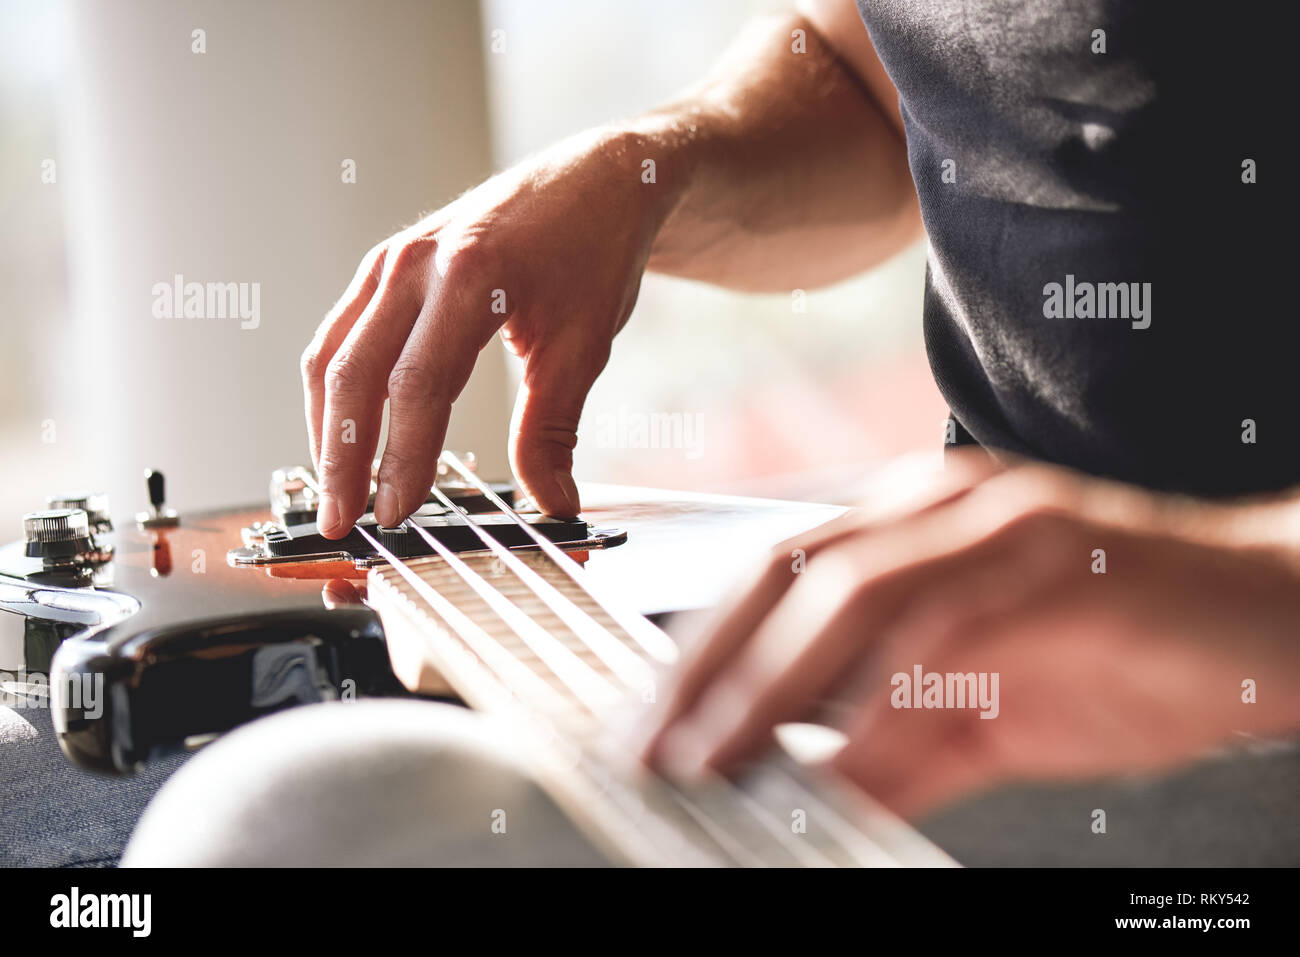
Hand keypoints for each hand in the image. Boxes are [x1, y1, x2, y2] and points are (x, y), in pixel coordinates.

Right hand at [300, 127, 679, 535]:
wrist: (595, 180)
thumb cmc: (594, 253)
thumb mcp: (585, 346)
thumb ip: (554, 429)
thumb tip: (552, 504)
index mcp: (473, 277)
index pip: (418, 386)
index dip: (400, 458)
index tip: (394, 516)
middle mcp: (417, 263)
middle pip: (354, 373)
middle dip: (340, 458)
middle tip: (340, 523)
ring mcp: (392, 259)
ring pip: (332, 354)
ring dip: (326, 429)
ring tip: (336, 492)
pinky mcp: (385, 266)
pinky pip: (341, 334)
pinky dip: (336, 392)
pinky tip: (345, 436)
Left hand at [635, 452, 1299, 816]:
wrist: (1266, 623)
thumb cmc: (1127, 654)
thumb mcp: (985, 717)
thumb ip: (892, 749)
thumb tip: (808, 798)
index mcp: (907, 528)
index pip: (772, 579)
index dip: (699, 654)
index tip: (650, 726)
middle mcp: (935, 507)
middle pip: (783, 572)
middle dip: (703, 669)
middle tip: (653, 750)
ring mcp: (991, 521)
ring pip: (845, 589)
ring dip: (766, 683)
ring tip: (711, 757)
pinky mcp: (1049, 556)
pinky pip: (940, 623)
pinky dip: (877, 698)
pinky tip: (836, 762)